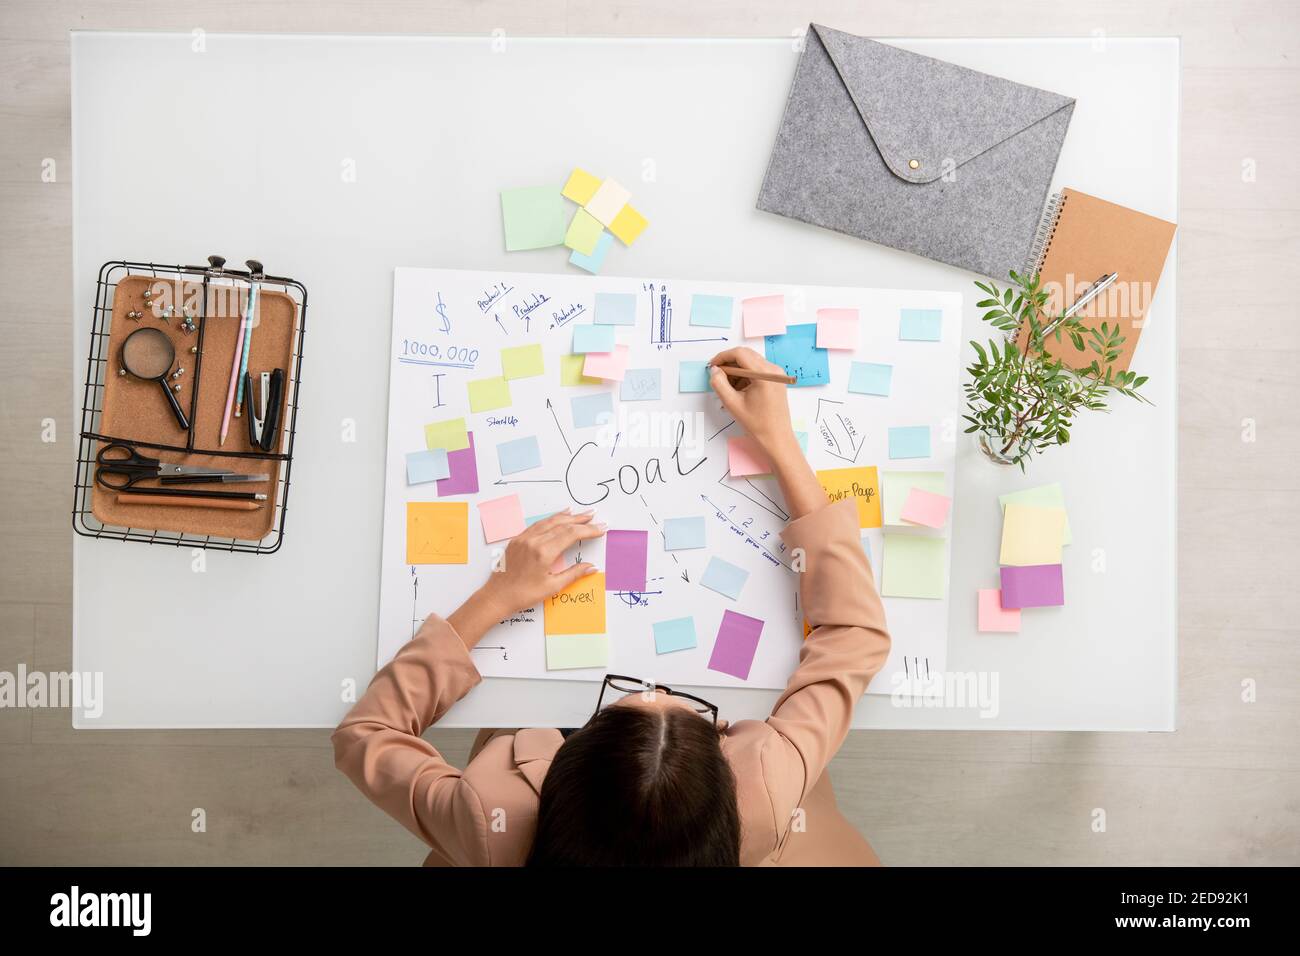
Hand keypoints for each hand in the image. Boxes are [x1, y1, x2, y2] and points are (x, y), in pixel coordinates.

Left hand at [449, 510, 603, 645]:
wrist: (497, 596)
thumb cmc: (523, 595)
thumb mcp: (552, 587)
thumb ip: (574, 574)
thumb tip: (591, 567)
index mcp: (543, 552)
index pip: (571, 534)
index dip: (588, 530)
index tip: (600, 528)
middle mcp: (533, 541)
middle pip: (562, 524)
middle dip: (580, 520)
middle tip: (594, 516)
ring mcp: (523, 538)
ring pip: (549, 521)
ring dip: (566, 516)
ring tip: (579, 514)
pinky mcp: (517, 539)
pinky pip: (537, 525)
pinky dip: (550, 519)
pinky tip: (557, 517)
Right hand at [708, 347, 798, 459]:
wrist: (777, 438)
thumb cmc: (757, 424)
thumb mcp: (732, 403)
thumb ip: (719, 384)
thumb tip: (715, 370)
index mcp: (764, 374)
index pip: (740, 353)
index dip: (723, 357)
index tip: (712, 366)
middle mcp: (773, 370)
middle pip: (746, 355)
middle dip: (729, 364)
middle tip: (717, 376)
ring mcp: (777, 374)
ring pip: (751, 363)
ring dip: (737, 371)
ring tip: (728, 389)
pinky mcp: (776, 380)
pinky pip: (757, 371)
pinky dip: (745, 377)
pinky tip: (738, 391)